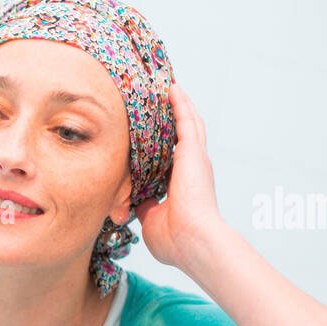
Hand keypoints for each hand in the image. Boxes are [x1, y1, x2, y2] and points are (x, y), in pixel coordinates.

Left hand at [134, 83, 226, 270]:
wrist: (192, 241)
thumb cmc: (174, 240)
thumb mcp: (151, 220)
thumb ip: (143, 206)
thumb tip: (132, 200)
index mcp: (182, 183)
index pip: (171, 156)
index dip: (164, 142)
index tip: (152, 130)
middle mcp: (192, 167)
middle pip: (183, 133)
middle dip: (174, 115)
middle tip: (163, 95)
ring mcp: (194, 158)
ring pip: (187, 121)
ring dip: (178, 103)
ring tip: (167, 84)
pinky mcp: (193, 152)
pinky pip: (186, 120)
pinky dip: (179, 103)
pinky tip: (171, 88)